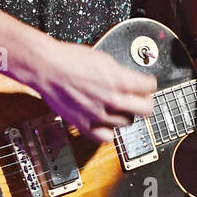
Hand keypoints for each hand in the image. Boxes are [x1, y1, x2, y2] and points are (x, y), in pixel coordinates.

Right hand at [33, 41, 156, 142]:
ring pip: (127, 123)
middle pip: (146, 110)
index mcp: (120, 80)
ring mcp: (99, 115)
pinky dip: (108, 131)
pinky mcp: (84, 125)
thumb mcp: (103, 59)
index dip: (148, 84)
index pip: (150, 87)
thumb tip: (131, 80)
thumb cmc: (70, 58)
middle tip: (139, 99)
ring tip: (117, 108)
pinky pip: (106, 137)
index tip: (146, 84)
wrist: (46, 67)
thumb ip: (120, 73)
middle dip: (144, 102)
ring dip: (124, 115)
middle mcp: (112, 100)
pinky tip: (106, 122)